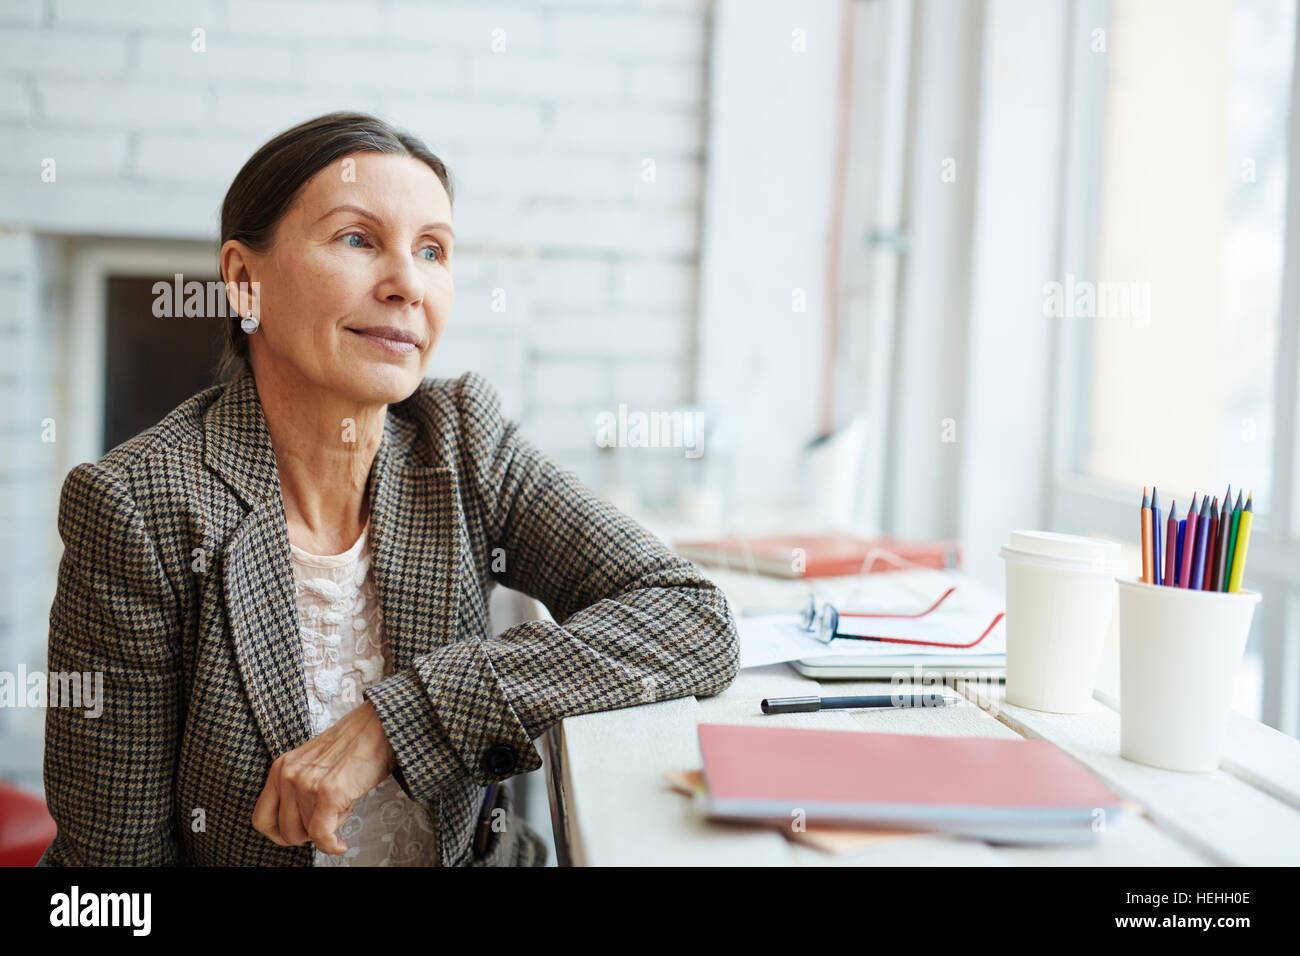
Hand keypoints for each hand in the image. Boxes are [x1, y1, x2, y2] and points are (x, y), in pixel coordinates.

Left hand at [251, 700, 397, 853]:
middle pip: (284, 831)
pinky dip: (331, 845)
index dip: (279, 833)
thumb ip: (298, 788)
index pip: (262, 818)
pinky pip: (321, 834)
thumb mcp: (312, 764)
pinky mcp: (328, 792)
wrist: (379, 725)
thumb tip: (298, 824)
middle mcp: (288, 775)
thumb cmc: (354, 745)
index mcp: (281, 768)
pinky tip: (340, 845)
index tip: (296, 834)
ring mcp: (306, 783)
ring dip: (328, 829)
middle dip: (307, 834)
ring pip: (306, 833)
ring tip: (342, 808)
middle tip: (325, 823)